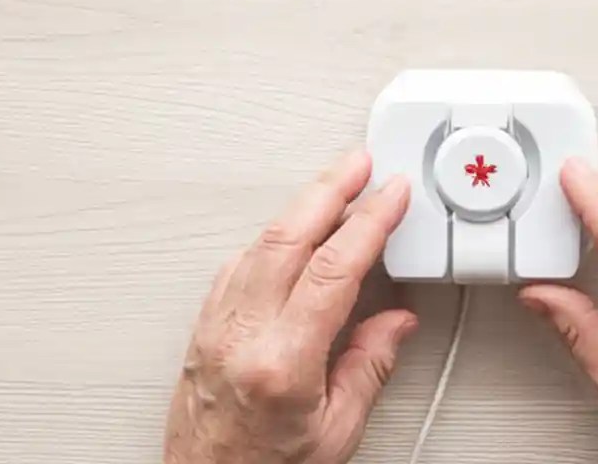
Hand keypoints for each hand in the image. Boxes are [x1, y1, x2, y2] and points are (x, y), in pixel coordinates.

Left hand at [164, 150, 415, 463]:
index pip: (331, 270)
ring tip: (333, 186)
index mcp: (282, 363)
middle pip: (287, 238)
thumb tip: (395, 321)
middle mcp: (241, 336)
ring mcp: (216, 329)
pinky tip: (289, 232)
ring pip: (258, 245)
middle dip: (329, 189)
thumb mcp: (337, 434)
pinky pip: (236, 267)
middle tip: (360, 163)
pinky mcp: (202, 331)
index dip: (368, 222)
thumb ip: (369, 367)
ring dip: (299, 207)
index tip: (392, 195)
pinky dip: (270, 239)